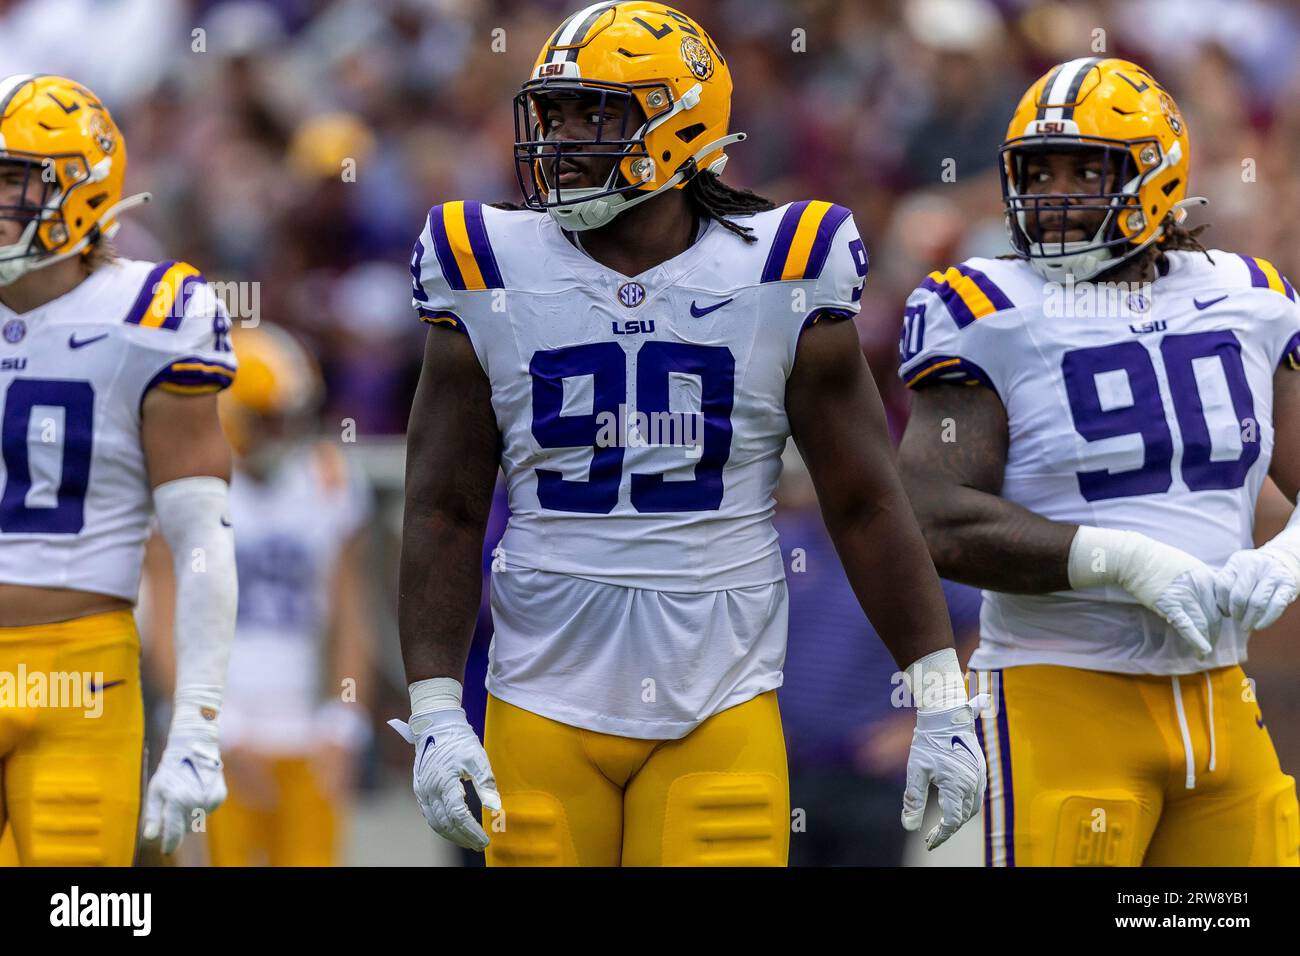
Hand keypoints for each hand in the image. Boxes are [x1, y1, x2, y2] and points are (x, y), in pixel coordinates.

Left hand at [143, 734, 227, 853]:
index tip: (166, 850)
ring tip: (185, 796)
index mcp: (176, 801)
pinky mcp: (219, 796)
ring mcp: (209, 800)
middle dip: (178, 824)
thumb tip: (151, 836)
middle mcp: (195, 803)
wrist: (195, 746)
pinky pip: (207, 811)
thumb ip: (153, 814)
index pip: (173, 833)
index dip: (169, 844)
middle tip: (173, 808)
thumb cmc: (171, 768)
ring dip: (190, 815)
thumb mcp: (156, 789)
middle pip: (186, 828)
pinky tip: (196, 792)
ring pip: (198, 820)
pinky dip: (201, 807)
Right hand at [388, 708, 501, 850]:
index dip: (472, 831)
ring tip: (469, 841)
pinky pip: (429, 814)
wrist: (436, 724)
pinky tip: (453, 829)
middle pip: (446, 824)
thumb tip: (495, 807)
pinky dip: (441, 826)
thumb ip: (485, 783)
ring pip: (435, 823)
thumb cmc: (458, 739)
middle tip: (480, 844)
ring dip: (452, 835)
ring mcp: (422, 791)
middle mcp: (429, 790)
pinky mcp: (419, 789)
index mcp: (444, 782)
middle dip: (463, 837)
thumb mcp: (477, 757)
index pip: (458, 816)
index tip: (485, 839)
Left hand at [901, 693, 987, 850]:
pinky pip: (977, 795)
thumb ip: (913, 800)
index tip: (929, 843)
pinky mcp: (981, 769)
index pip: (952, 821)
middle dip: (949, 829)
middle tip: (932, 837)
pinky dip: (966, 806)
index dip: (941, 835)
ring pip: (973, 808)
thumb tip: (909, 826)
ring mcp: (980, 776)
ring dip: (959, 819)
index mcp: (957, 785)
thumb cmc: (927, 741)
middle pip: (964, 817)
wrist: (945, 714)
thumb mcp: (915, 771)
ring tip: (942, 826)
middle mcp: (973, 783)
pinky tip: (954, 806)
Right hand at [1071, 527, 1220, 654]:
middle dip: (1215, 632)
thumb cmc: (1157, 559)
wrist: (1134, 557)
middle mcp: (1199, 587)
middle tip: (1211, 642)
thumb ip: (1201, 580)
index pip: (1223, 602)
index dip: (1223, 616)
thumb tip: (1210, 595)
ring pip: (1204, 624)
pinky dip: (1196, 640)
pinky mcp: (1168, 605)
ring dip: (1207, 640)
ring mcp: (1184, 597)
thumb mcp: (1187, 564)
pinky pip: (1187, 626)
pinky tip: (1202, 651)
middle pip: (1215, 616)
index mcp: (1206, 576)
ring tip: (1204, 652)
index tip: (1219, 624)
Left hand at [1214, 547, 1299, 632]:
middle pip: (1239, 596)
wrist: (1282, 562)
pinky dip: (1266, 620)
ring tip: (1246, 626)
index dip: (1222, 604)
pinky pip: (1276, 606)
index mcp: (1237, 562)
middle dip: (1236, 613)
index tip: (1225, 613)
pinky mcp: (1288, 585)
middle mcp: (1255, 566)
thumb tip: (1214, 610)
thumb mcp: (1237, 571)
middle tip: (1236, 620)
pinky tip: (1259, 626)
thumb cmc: (1252, 573)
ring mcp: (1273, 575)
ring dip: (1249, 619)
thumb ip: (1226, 584)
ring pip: (1257, 602)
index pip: (1223, 586)